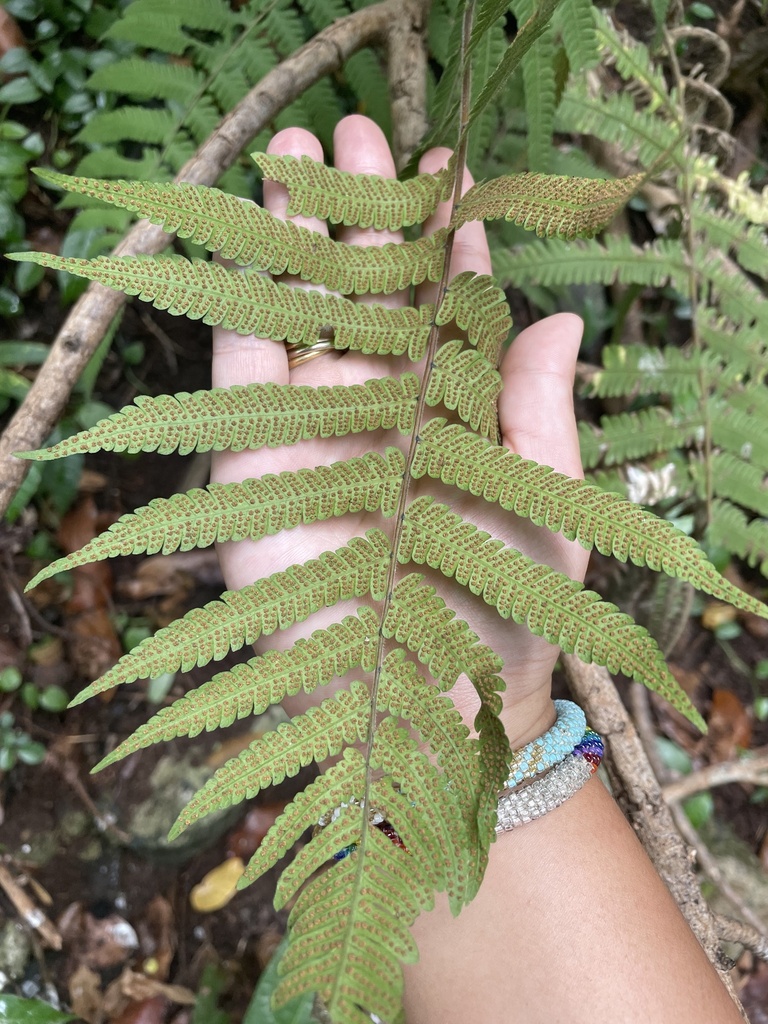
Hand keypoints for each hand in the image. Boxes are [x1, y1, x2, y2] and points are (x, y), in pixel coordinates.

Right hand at [211, 114, 587, 749]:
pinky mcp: (254, 456)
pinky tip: (254, 228)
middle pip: (373, 294)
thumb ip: (544, 421)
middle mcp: (385, 411)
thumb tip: (561, 323)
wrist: (427, 714)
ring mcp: (317, 429)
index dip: (450, 245)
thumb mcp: (545, 515)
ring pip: (307, 310)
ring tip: (299, 148)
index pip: (451, 313)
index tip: (453, 178)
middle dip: (368, 212)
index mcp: (456, 416)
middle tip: (365, 129)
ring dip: (301, 230)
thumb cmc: (507, 622)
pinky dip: (247, 295)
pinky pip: (245, 361)